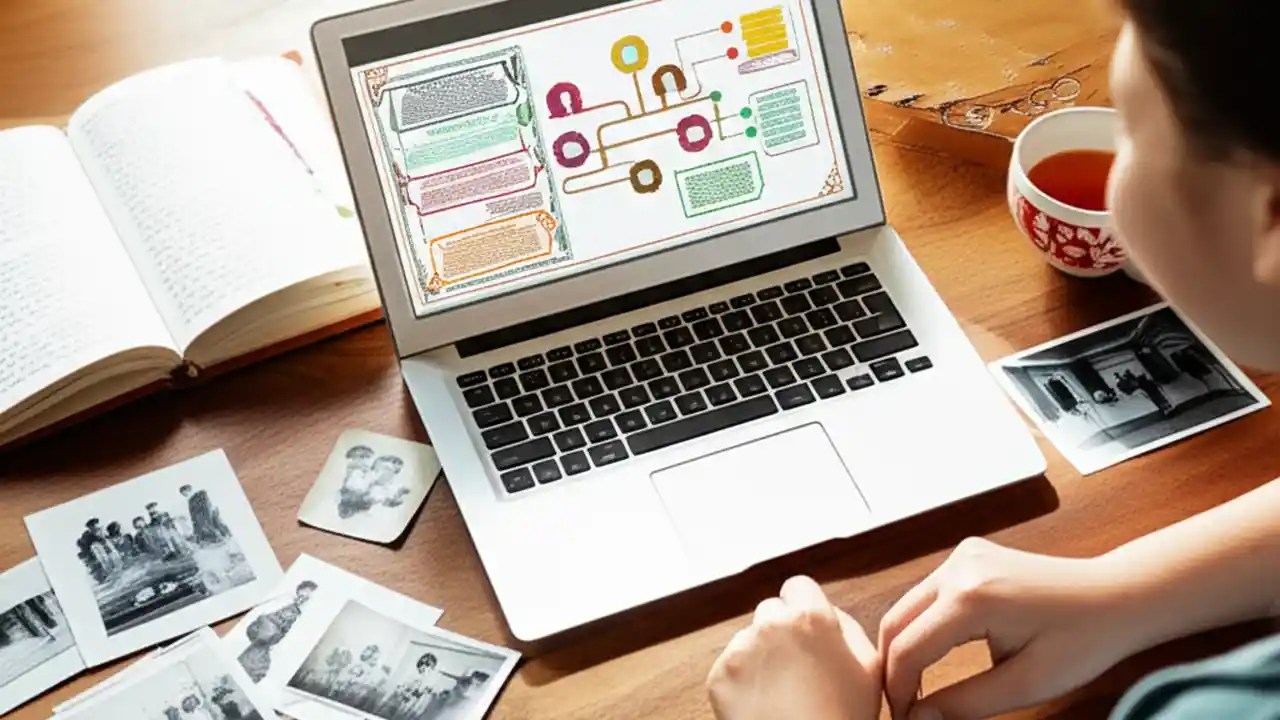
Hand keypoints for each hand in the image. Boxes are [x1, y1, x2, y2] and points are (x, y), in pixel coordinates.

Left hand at [707, 576, 881, 719]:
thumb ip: (849, 628)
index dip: (804, 609)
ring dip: (759, 656)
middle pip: (770, 611)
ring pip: (748, 639)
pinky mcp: (720, 675)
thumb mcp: (870, 670)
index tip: (807, 631)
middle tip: (795, 668)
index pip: (798, 586)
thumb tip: (828, 611)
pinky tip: (762, 703)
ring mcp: (741, 649)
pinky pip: (729, 666)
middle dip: (780, 631)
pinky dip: (740, 682)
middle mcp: (772, 625)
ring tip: (779, 692)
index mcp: (811, 619)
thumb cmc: (844, 719)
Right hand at [880, 538, 1144, 719]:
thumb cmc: (1082, 641)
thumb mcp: (1026, 684)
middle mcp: (957, 567)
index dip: (897, 691)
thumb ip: (965, 704)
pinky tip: (932, 656)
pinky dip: (920, 626)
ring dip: (904, 647)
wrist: (1117, 596)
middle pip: (895, 622)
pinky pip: (927, 595)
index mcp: (971, 598)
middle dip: (892, 669)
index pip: (908, 649)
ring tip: (914, 689)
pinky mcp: (967, 556)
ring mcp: (960, 556)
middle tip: (901, 708)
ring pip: (907, 607)